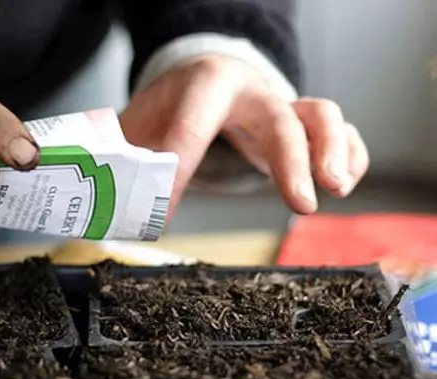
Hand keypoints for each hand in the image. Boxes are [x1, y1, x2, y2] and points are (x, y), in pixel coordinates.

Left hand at [120, 54, 368, 215]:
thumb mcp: (140, 126)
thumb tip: (113, 210)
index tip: (166, 209)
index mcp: (204, 82)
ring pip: (322, 115)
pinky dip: (350, 154)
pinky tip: (342, 183)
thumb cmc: (173, 107)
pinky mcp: (300, 124)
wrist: (207, 83)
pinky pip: (340, 132)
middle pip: (280, 115)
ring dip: (335, 150)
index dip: (183, 162)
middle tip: (300, 203)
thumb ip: (127, 161)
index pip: (196, 120)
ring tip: (336, 188)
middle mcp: (251, 89)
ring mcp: (281, 104)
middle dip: (291, 159)